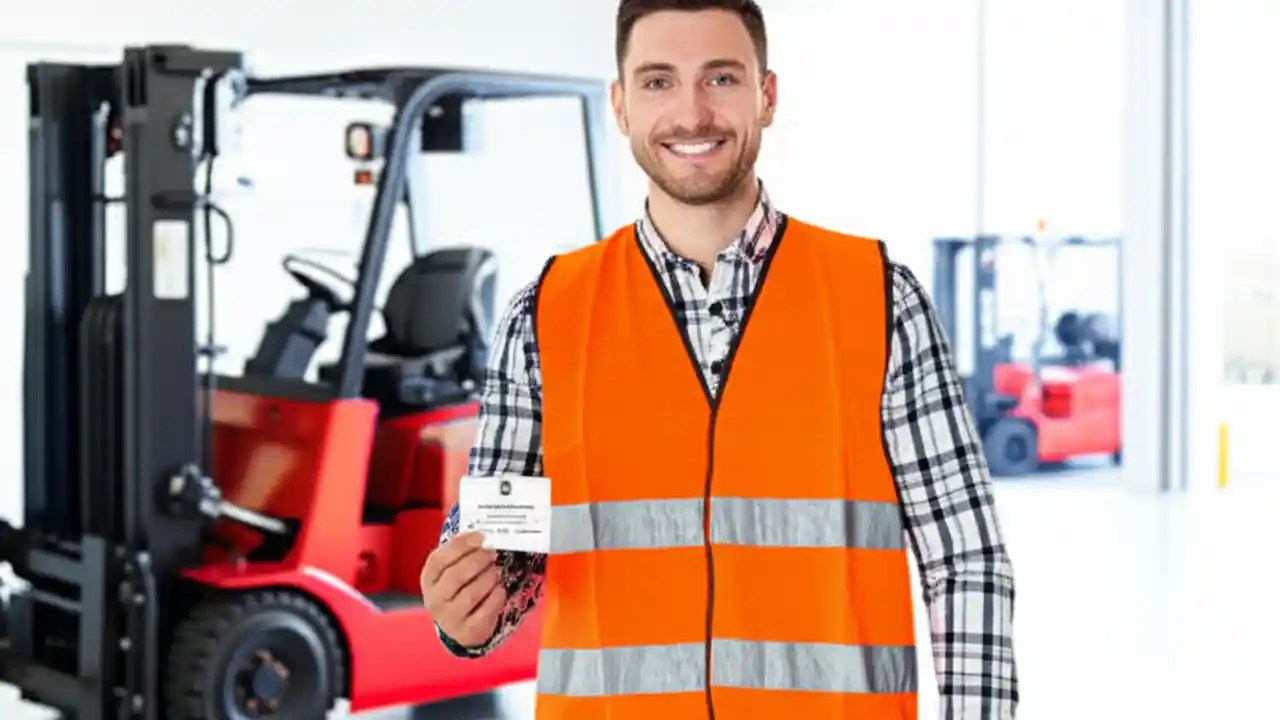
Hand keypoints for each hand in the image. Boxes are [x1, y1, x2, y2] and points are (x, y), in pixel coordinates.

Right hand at [421, 531, 506, 647]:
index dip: (461, 545)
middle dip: (478, 561)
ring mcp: (449, 618)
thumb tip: (480, 531)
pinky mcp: (467, 631)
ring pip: (471, 595)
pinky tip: (499, 589)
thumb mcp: (451, 570)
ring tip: (496, 571)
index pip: (440, 559)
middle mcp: (434, 600)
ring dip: (489, 578)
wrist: (459, 625)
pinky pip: (485, 612)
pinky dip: (496, 597)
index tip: (481, 536)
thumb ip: (460, 552)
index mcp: (428, 579)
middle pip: (456, 576)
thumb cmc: (457, 589)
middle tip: (493, 553)